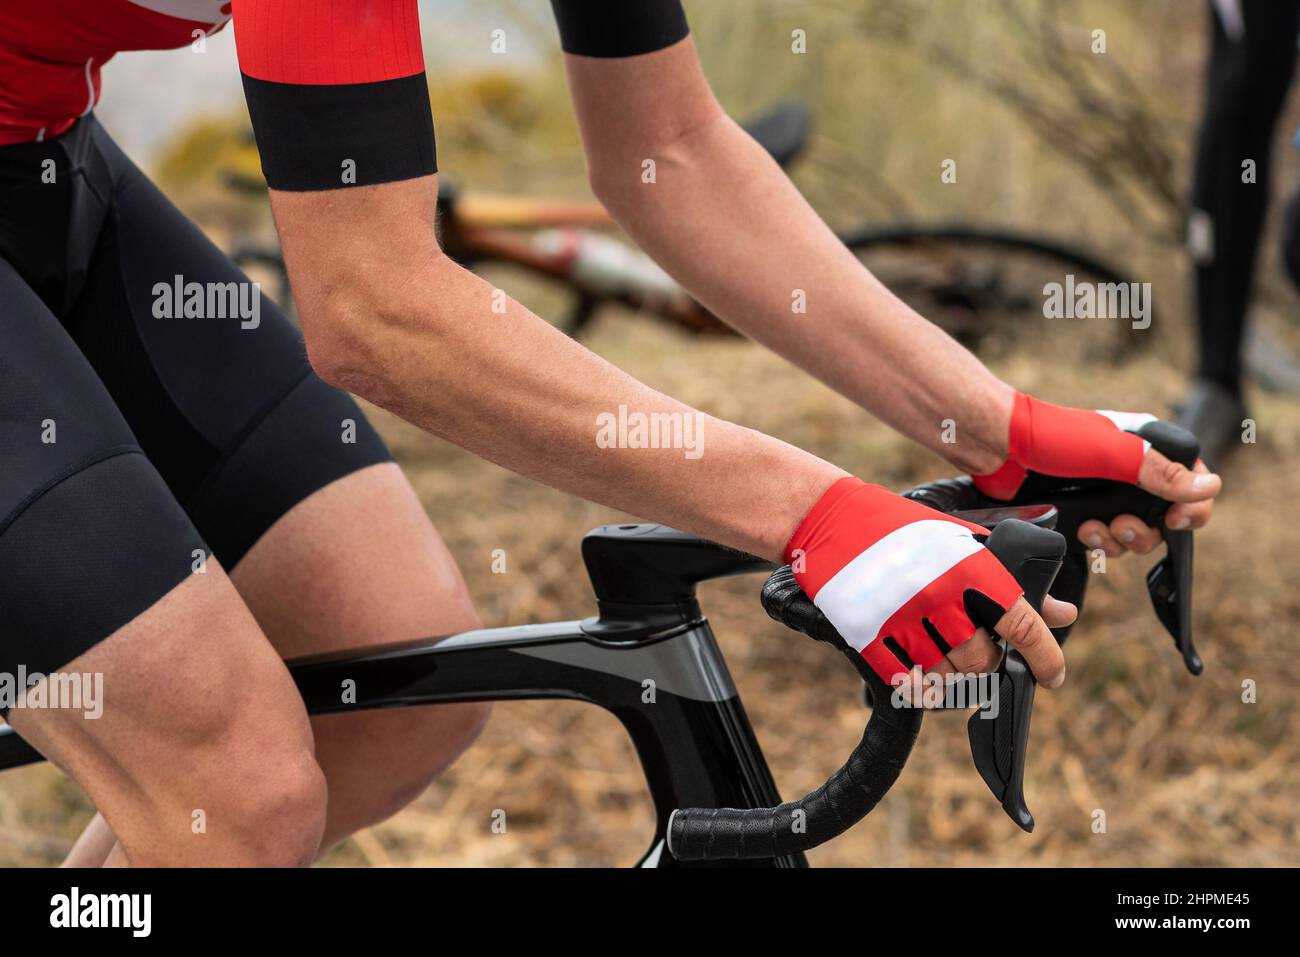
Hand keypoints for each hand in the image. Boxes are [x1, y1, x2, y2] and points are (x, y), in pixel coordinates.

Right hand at [786, 477, 1067, 690]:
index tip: (1052, 676)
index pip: (1022, 624)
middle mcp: (938, 595)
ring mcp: (900, 617)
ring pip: (945, 676)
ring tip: (942, 651)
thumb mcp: (961, 542)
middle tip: (976, 648)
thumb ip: (1012, 580)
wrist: (831, 519)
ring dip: (952, 674)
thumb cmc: (900, 528)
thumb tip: (1061, 612)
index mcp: (968, 567)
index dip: (1046, 657)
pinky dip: (918, 684)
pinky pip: (906, 681)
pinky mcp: (867, 635)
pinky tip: (918, 668)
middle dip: (986, 662)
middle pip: (981, 660)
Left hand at [974, 392, 1221, 553]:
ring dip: (1121, 539)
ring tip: (1098, 529)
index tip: (1178, 520)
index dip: (1193, 506)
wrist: (999, 448)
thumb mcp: (1112, 452)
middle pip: (1164, 517)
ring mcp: (1105, 495)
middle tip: (1124, 525)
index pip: (1191, 481)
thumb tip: (1209, 487)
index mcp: (1145, 449)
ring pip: (1134, 534)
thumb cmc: (1053, 439)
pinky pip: (1105, 540)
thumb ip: (1159, 472)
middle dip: (1149, 530)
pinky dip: (1099, 542)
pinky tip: (1082, 531)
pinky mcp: (1081, 513)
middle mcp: (1129, 474)